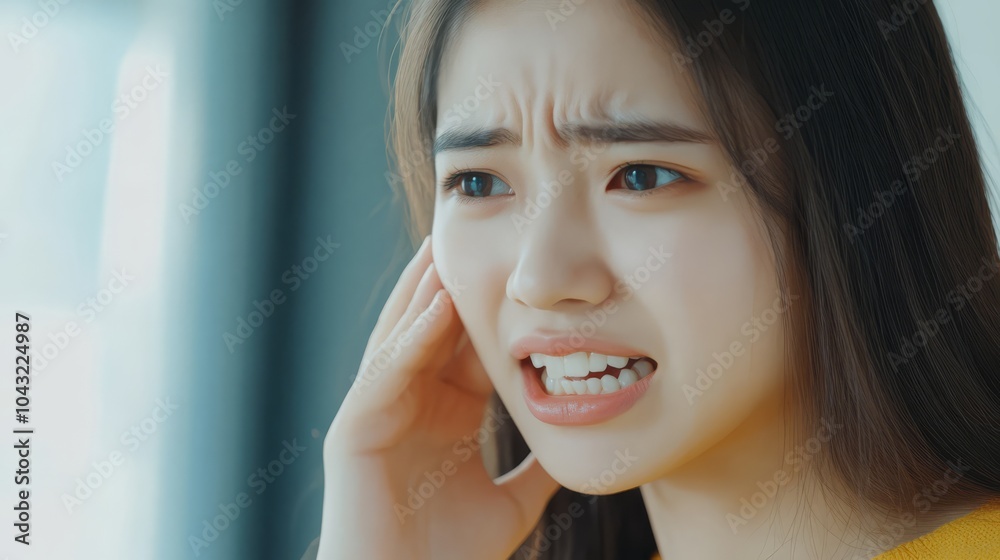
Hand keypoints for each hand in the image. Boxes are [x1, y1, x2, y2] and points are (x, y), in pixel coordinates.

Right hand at [316, 235, 559, 559]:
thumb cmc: (449, 558)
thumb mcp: (513, 503)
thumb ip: (539, 470)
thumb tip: (580, 448)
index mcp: (444, 415)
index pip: (466, 346)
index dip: (490, 307)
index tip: (514, 265)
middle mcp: (409, 405)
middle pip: (429, 330)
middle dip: (447, 281)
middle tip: (472, 228)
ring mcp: (378, 414)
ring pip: (401, 340)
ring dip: (423, 294)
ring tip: (443, 247)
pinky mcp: (353, 431)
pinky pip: (384, 375)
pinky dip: (409, 340)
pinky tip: (434, 308)